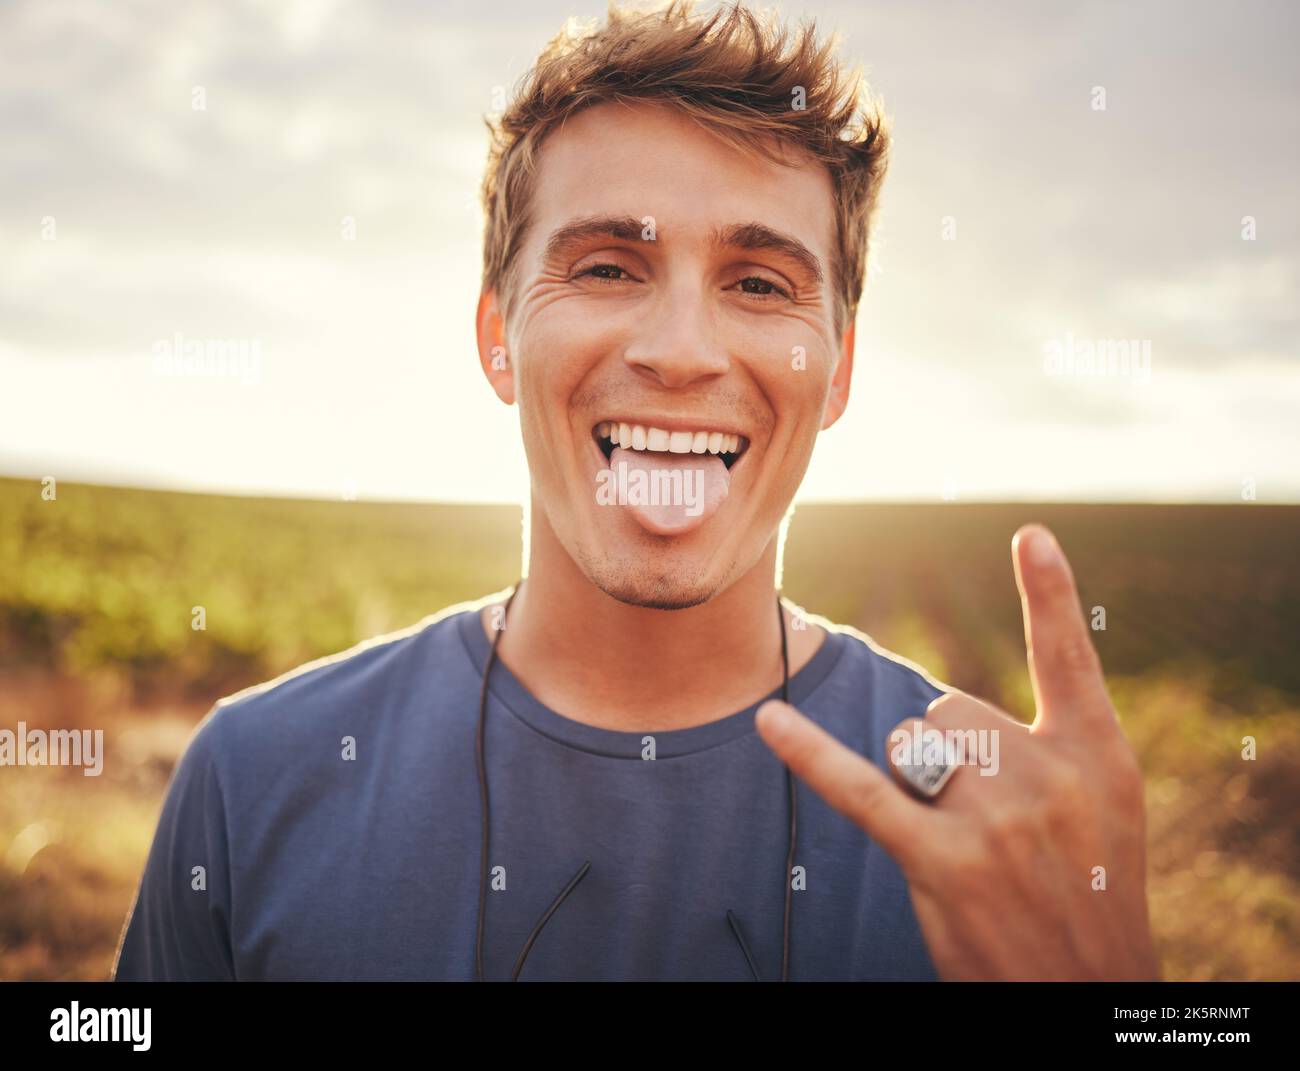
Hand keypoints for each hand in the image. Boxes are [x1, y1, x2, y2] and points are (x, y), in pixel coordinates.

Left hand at [756, 524, 1157, 979]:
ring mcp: (993, 821)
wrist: (1088, 997)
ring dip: (917, 786)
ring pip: (910, 744)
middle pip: (950, 711)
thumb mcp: (1103, 815)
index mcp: (1098, 758)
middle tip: (993, 830)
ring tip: (967, 848)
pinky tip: (769, 722)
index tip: (1029, 533)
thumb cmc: (1089, 898)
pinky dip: (811, 754)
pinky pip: (862, 790)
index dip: (1049, 594)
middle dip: (949, 758)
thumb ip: (1045, 750)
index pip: (1069, 658)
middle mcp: (1048, 778)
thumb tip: (941, 717)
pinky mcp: (940, 863)